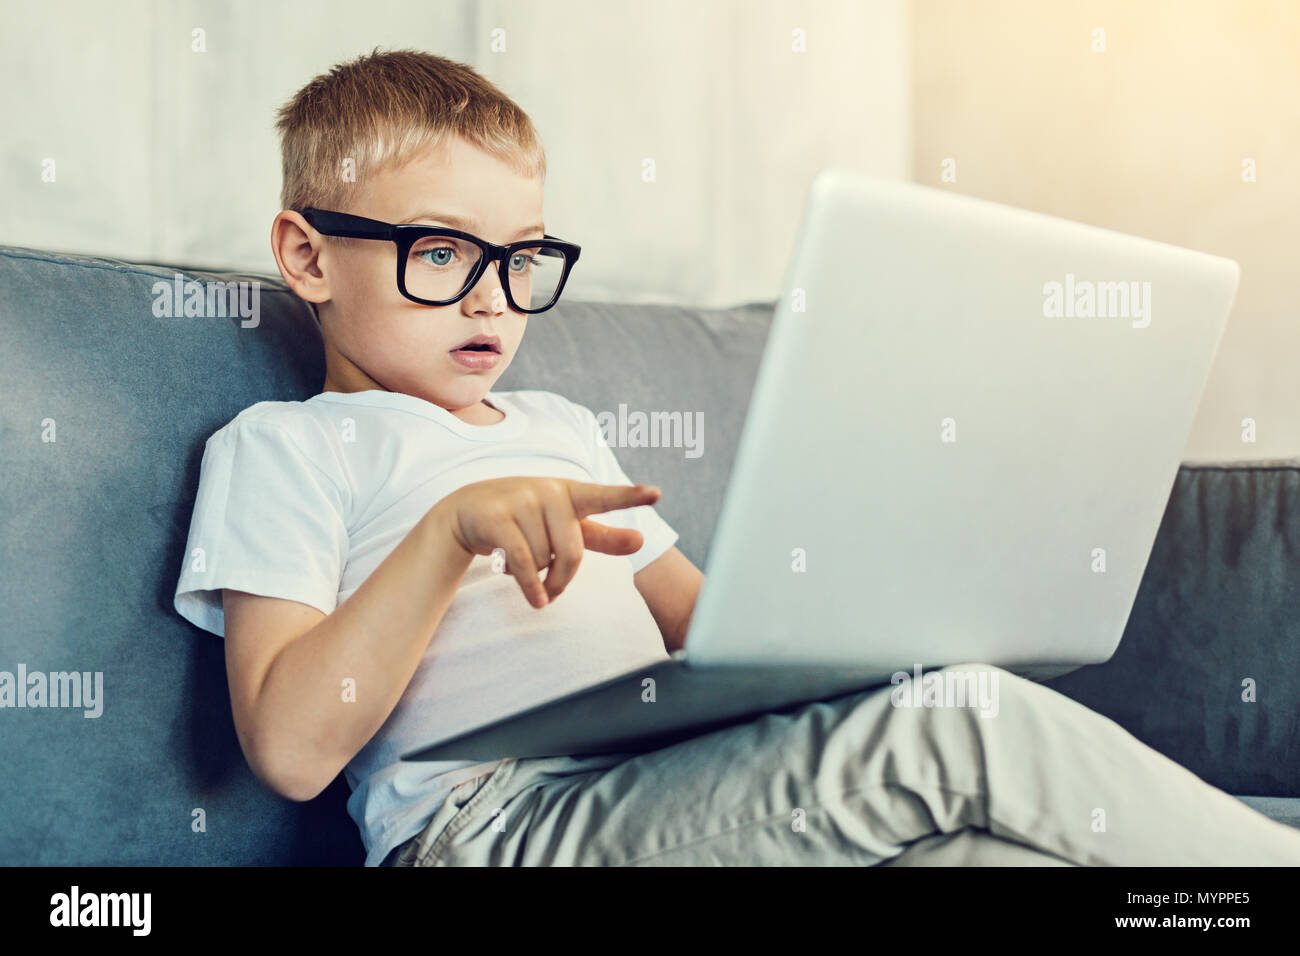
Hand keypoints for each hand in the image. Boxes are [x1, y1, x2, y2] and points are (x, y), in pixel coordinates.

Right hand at [439, 477, 661, 607]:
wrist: (466, 511)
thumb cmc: (526, 520)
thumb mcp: (565, 527)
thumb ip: (603, 536)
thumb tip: (641, 541)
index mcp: (570, 493)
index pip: (603, 496)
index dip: (630, 496)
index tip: (657, 494)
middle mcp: (548, 491)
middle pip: (572, 551)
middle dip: (563, 577)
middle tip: (553, 587)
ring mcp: (520, 501)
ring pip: (544, 560)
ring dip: (536, 577)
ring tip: (522, 567)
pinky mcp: (496, 517)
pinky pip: (523, 562)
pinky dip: (530, 587)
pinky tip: (536, 600)